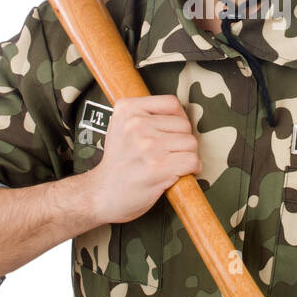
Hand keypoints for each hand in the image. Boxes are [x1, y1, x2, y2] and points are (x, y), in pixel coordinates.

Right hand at [83, 95, 201, 224]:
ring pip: (191, 143)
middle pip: (184, 125)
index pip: (171, 103)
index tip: (175, 131)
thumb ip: (145, 114)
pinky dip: (193, 168)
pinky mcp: (158, 166)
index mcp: (127, 110)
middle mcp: (136, 124)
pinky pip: (192, 160)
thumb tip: (179, 114)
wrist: (103, 193)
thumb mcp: (120, 127)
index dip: (179, 118)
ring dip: (188, 155)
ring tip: (173, 163)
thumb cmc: (117, 163)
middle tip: (171, 152)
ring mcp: (147, 145)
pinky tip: (181, 172)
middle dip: (183, 140)